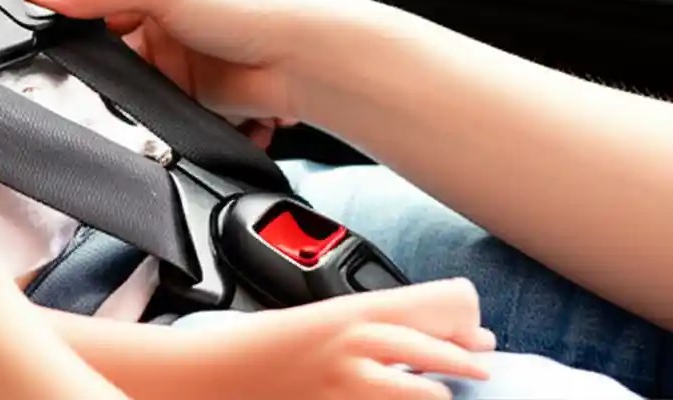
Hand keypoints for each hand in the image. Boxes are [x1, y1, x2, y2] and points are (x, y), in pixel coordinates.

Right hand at [22, 0, 364, 122]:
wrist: (306, 61)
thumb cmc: (258, 4)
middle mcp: (159, 0)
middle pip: (92, 13)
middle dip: (71, 29)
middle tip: (44, 42)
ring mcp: (168, 45)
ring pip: (111, 59)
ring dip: (101, 69)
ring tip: (92, 75)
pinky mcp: (178, 86)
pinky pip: (137, 94)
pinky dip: (127, 99)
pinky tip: (122, 99)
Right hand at [186, 279, 494, 399]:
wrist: (214, 375)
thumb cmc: (262, 349)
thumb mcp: (314, 325)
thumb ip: (361, 331)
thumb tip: (412, 341)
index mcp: (347, 312)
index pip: (421, 309)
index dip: (457, 325)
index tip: (479, 336)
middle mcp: (350, 344)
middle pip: (427, 350)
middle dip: (463, 360)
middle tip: (485, 366)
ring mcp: (344, 383)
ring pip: (417, 391)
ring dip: (437, 393)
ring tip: (449, 395)